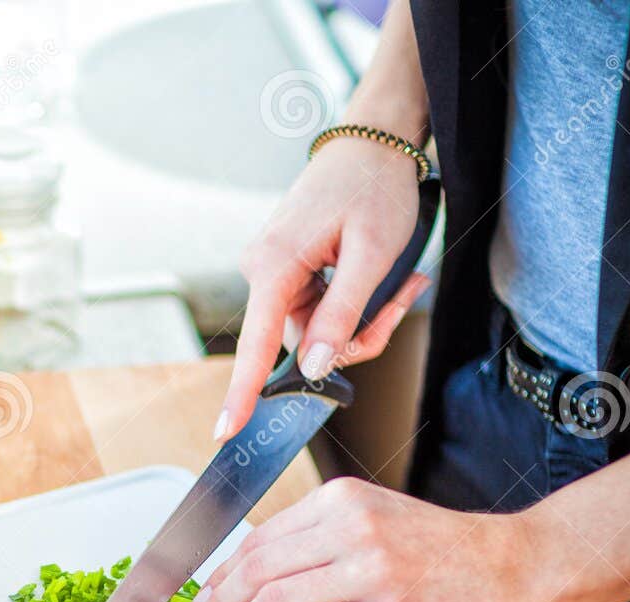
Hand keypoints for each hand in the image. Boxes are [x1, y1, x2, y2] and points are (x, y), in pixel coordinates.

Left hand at [190, 478, 540, 601]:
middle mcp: (352, 529)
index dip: (222, 572)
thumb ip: (322, 536)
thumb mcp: (378, 517)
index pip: (259, 538)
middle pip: (256, 569)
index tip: (207, 595)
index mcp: (342, 501)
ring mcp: (372, 572)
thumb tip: (260, 572)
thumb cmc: (448, 549)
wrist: (520, 567)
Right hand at [218, 138, 431, 441]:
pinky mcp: (288, 271)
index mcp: (273, 265)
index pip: (256, 344)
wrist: (372, 141)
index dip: (242, 393)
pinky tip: (384, 275)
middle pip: (301, 341)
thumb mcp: (372, 254)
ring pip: (315, 330)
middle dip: (355, 337)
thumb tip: (315, 367)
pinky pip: (318, 311)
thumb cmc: (374, 187)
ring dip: (361, 321)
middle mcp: (262, 270)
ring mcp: (274, 271)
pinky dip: (354, 306)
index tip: (226, 431)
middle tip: (403, 298)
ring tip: (401, 280)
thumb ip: (342, 315)